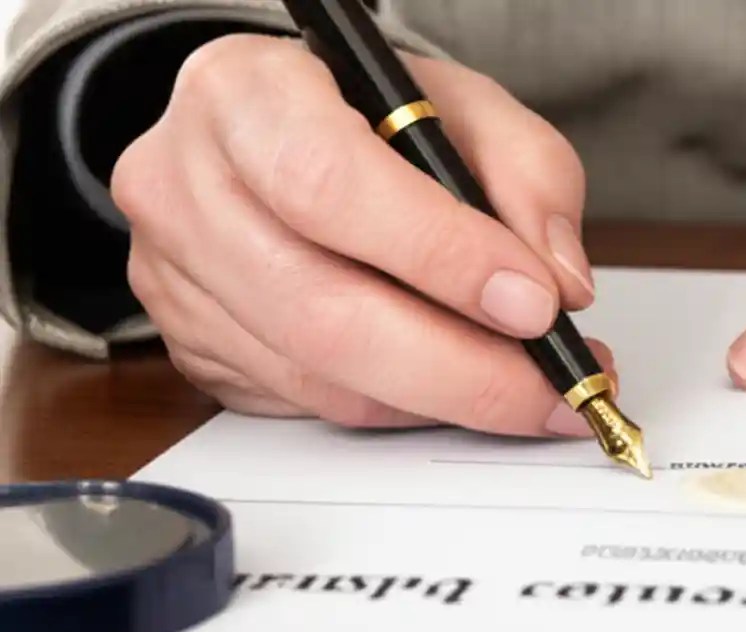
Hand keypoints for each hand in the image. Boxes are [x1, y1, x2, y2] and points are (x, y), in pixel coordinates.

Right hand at [112, 34, 606, 434]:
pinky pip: (309, 406)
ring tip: (528, 391)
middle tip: (551, 389)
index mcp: (244, 96)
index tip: (535, 305)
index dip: (441, 257)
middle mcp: (186, 188)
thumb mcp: (463, 105)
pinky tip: (454, 387)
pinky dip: (401, 410)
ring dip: (442, 401)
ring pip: (320, 379)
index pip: (332, 187)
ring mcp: (176, 280)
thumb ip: (526, 176)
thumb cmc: (364, 115)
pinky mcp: (192, 349)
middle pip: (322, 312)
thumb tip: (558, 286)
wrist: (271, 136)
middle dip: (461, 369)